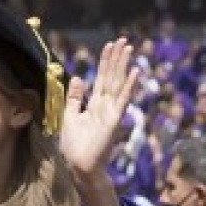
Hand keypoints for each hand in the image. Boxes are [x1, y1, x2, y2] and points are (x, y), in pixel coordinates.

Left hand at [58, 38, 138, 180]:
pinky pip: (122, 100)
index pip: (102, 78)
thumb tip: (78, 78)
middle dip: (117, 58)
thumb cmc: (75, 145)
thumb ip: (75, 98)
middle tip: (123, 40)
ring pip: (118, 84)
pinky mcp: (114, 121)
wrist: (78, 165)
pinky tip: (135, 72)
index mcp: (95, 104)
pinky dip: (129, 86)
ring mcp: (111, 112)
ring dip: (124, 66)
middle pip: (112, 77)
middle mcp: (105, 105)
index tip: (109, 45)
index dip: (105, 61)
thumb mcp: (70, 115)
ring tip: (128, 49)